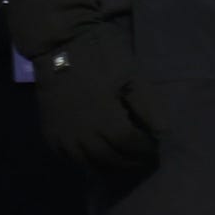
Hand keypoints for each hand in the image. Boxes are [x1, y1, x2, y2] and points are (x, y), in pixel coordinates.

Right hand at [13, 0, 152, 175]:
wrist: (62, 47)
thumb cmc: (103, 59)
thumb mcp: (133, 79)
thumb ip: (149, 108)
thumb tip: (164, 133)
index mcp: (106, 121)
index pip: (131, 147)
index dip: (146, 152)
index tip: (158, 151)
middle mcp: (82, 135)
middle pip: (111, 160)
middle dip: (131, 163)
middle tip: (145, 161)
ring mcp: (63, 137)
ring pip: (89, 164)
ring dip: (109, 167)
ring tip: (125, 163)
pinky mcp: (50, 134)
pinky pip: (68, 158)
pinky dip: (86, 163)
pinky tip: (99, 159)